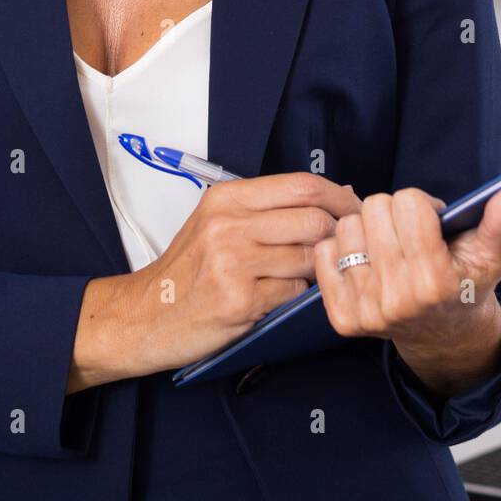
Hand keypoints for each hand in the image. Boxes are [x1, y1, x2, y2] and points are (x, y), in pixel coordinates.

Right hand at [108, 172, 363, 377]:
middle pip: (313, 219)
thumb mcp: (217, 222)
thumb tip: (336, 196)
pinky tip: (281, 297)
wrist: (144, 315)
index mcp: (227, 198)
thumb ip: (269, 209)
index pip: (303, 185)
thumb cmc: (188, 271)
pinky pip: (294, 292)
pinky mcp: (240, 300)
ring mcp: (233, 262)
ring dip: (318, 270)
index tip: (356, 210)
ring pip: (309, 257)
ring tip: (306, 275)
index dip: (340, 197)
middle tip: (344, 247)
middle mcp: (229, 224)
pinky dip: (297, 295)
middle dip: (338, 235)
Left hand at [314, 183, 500, 398]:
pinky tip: (367, 261)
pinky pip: (323, 254)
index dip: (421, 204)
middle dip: (393, 212)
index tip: (430, 220)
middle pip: (374, 209)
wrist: (444, 335)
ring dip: (366, 229)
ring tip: (387, 246)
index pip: (408, 203)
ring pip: (347, 227)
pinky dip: (342, 251)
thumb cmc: (466, 285)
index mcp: (435, 281)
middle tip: (408, 231)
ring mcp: (367, 311)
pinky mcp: (343, 319)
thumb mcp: (492, 254)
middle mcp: (398, 299)